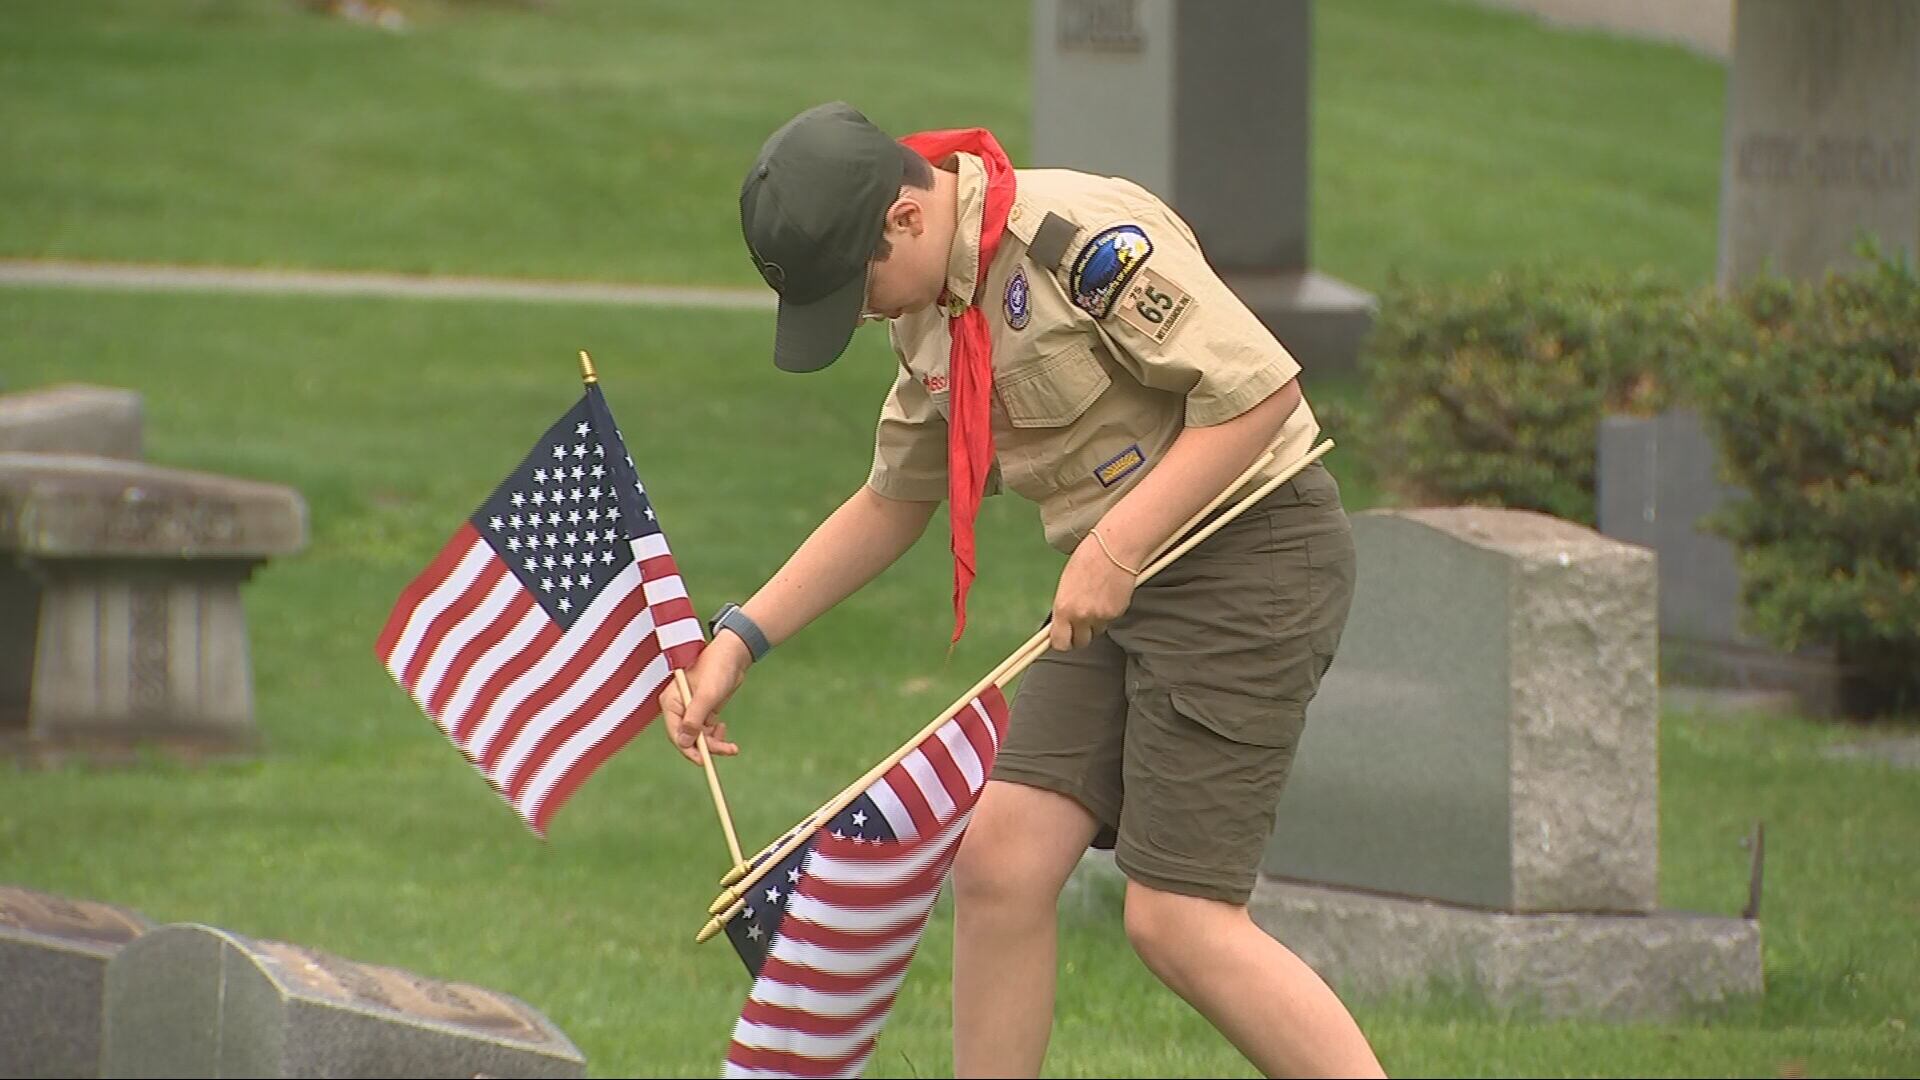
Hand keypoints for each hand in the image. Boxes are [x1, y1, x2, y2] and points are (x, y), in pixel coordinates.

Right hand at [662, 633, 750, 764]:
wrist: (733, 655)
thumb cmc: (717, 668)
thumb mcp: (707, 695)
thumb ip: (694, 719)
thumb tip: (685, 742)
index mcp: (671, 703)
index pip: (676, 734)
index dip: (688, 749)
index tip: (703, 761)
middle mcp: (678, 708)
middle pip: (688, 738)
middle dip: (707, 747)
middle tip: (728, 749)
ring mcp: (691, 711)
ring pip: (699, 738)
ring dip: (714, 744)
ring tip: (731, 744)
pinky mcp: (703, 711)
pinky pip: (706, 732)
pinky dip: (716, 736)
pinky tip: (723, 729)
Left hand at [1049, 534, 1137, 649]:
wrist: (1115, 548)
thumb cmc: (1088, 558)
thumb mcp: (1066, 583)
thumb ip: (1064, 606)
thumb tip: (1062, 621)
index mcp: (1063, 608)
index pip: (1060, 643)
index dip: (1062, 642)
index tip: (1063, 637)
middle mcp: (1081, 616)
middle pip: (1080, 643)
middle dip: (1080, 635)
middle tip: (1081, 623)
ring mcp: (1101, 617)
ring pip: (1097, 631)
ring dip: (1095, 623)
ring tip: (1097, 600)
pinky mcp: (1117, 613)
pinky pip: (1110, 620)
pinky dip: (1109, 612)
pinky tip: (1108, 594)